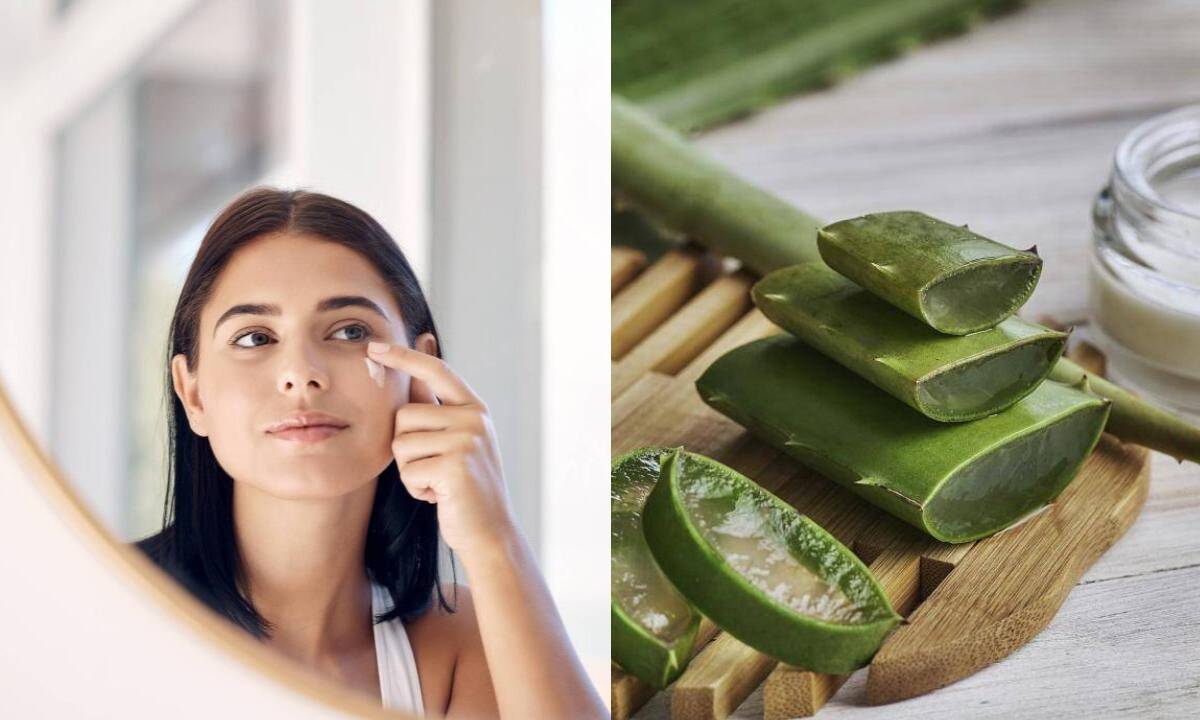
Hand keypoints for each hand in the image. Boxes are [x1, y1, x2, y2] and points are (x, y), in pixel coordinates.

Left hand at [366, 341, 515, 557]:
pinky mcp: (455, 465)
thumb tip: (416, 374)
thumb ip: (438, 410)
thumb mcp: (458, 442)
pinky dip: (416, 489)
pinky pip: (408, 470)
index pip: (435, 370)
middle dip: (406, 447)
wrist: (491, 532)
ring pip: (401, 444)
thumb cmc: (467, 489)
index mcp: (475, 409)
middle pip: (404, 415)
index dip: (403, 356)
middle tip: (432, 469)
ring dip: (410, 470)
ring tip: (437, 483)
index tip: (374, 346)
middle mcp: (474, 419)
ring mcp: (467, 441)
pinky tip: (440, 496)